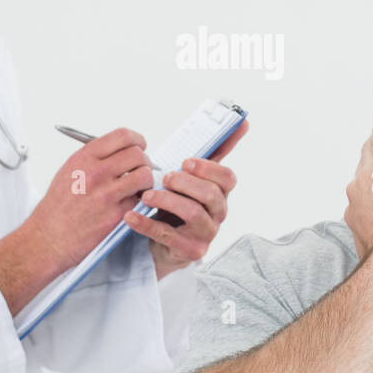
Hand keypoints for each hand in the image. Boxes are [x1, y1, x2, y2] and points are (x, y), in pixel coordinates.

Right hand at [23, 128, 157, 271]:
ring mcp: (107, 194)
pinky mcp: (116, 214)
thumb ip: (94, 157)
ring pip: (144, 175)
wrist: (49, 237)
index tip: (140, 146)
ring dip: (146, 181)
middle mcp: (96, 173)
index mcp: (84, 158)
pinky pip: (140, 199)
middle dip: (144, 161)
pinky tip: (130, 203)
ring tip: (138, 187)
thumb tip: (120, 150)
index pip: (122, 136)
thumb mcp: (69, 170)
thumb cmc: (58, 206)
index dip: (137, 140)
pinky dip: (139, 201)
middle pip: (137, 154)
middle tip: (140, 169)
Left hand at [125, 120, 247, 277]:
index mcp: (220, 194)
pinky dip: (146, 224)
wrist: (164, 245)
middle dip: (185, 182)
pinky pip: (167, 236)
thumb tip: (242, 122)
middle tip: (164, 178)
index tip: (185, 162)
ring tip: (146, 195)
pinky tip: (131, 216)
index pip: (227, 177)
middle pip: (211, 194)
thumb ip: (210, 155)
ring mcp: (206, 234)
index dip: (208, 168)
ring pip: (192, 213)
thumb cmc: (177, 205)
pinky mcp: (189, 251)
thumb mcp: (191, 180)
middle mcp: (218, 213)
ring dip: (167, 200)